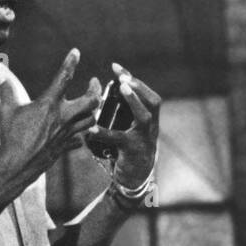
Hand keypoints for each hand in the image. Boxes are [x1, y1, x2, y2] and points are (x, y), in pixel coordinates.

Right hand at [0, 48, 100, 185]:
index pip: (64, 77)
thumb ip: (7, 92)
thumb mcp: (7, 110)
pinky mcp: (65, 147)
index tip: (76, 52)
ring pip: (91, 120)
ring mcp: (66, 133)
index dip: (71, 62)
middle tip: (93, 82)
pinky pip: (80, 140)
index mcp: (49, 103)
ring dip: (93, 111)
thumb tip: (3, 80)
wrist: (17, 164)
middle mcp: (63, 117)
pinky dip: (81, 135)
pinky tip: (78, 133)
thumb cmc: (11, 136)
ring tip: (90, 105)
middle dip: (95, 89)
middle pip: (92, 101)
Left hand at [87, 62, 160, 186]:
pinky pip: (119, 140)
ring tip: (122, 88)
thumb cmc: (128, 150)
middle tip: (123, 77)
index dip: (134, 79)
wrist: (135, 178)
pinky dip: (105, 133)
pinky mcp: (132, 152)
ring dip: (134, 101)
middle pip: (153, 102)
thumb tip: (99, 91)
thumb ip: (121, 113)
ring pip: (143, 118)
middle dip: (138, 87)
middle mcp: (151, 128)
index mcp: (150, 120)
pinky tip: (92, 128)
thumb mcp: (129, 129)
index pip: (148, 95)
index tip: (116, 67)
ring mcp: (144, 140)